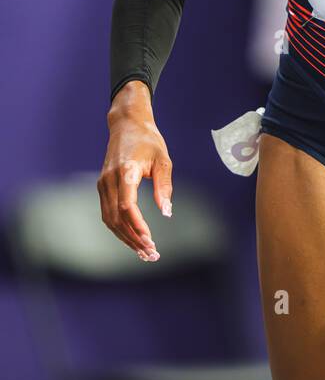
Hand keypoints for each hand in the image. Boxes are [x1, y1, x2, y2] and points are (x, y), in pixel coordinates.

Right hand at [99, 82, 172, 259]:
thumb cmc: (149, 141)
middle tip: (151, 254)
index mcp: (125, 172)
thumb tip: (167, 212)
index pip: (126, 206)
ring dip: (125, 238)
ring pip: (109, 220)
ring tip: (143, 252)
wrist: (127, 125)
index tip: (150, 239)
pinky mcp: (102, 186)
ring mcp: (102, 184)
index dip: (137, 225)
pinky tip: (133, 239)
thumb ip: (164, 186)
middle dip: (132, 239)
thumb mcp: (163, 160)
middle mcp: (109, 180)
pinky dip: (119, 229)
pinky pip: (107, 213)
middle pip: (116, 218)